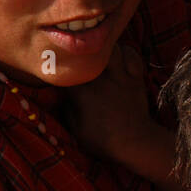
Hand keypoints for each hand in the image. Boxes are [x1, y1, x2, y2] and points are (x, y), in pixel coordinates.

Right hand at [63, 42, 169, 176]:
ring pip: (111, 48)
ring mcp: (120, 76)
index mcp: (82, 93)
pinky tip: (118, 57)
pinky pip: (132, 54)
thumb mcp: (76, 130)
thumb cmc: (103, 140)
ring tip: (97, 51)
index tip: (55, 64)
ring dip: (103, 47)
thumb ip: (67, 108)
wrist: (135, 143)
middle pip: (89, 51)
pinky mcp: (135, 77)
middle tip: (77, 53)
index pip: (65, 68)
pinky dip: (125, 52)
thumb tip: (61, 95)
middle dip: (82, 50)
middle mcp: (101, 79)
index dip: (59, 64)